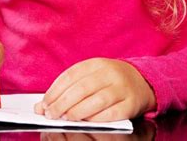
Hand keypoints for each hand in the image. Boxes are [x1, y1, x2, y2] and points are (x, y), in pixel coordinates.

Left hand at [33, 57, 156, 121]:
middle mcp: (110, 73)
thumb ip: (70, 88)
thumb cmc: (109, 81)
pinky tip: (85, 122)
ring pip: (97, 100)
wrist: (142, 82)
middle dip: (62, 103)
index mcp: (97, 63)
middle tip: (50, 114)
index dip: (55, 90)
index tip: (43, 104)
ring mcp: (122, 87)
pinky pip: (112, 113)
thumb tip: (44, 105)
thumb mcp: (92, 76)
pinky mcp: (131, 103)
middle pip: (82, 88)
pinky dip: (96, 119)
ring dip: (77, 112)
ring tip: (65, 118)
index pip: (71, 75)